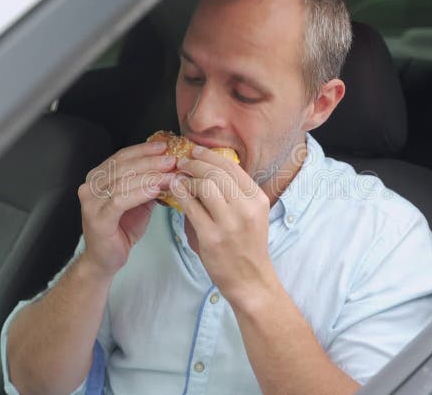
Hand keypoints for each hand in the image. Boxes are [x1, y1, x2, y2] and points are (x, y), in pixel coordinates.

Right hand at [78, 141, 175, 276]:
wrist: (105, 259)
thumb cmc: (120, 229)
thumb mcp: (137, 202)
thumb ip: (147, 184)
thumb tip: (169, 169)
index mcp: (98, 178)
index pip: (121, 157)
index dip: (143, 150)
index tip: (164, 146)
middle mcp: (90, 186)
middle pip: (122, 166)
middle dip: (150, 161)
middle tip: (171, 159)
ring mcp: (91, 203)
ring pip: (122, 181)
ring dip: (149, 176)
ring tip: (169, 174)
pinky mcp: (98, 219)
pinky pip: (121, 200)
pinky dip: (140, 192)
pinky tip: (156, 189)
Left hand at [170, 145, 275, 306]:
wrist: (250, 280)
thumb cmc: (246, 246)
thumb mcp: (249, 215)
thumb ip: (232, 193)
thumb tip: (205, 168)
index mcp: (257, 199)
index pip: (232, 166)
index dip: (210, 155)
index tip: (196, 151)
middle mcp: (246, 209)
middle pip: (217, 172)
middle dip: (195, 163)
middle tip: (182, 162)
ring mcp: (229, 223)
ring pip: (204, 185)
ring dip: (187, 178)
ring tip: (178, 177)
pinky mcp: (212, 237)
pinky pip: (191, 206)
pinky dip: (180, 194)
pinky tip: (174, 191)